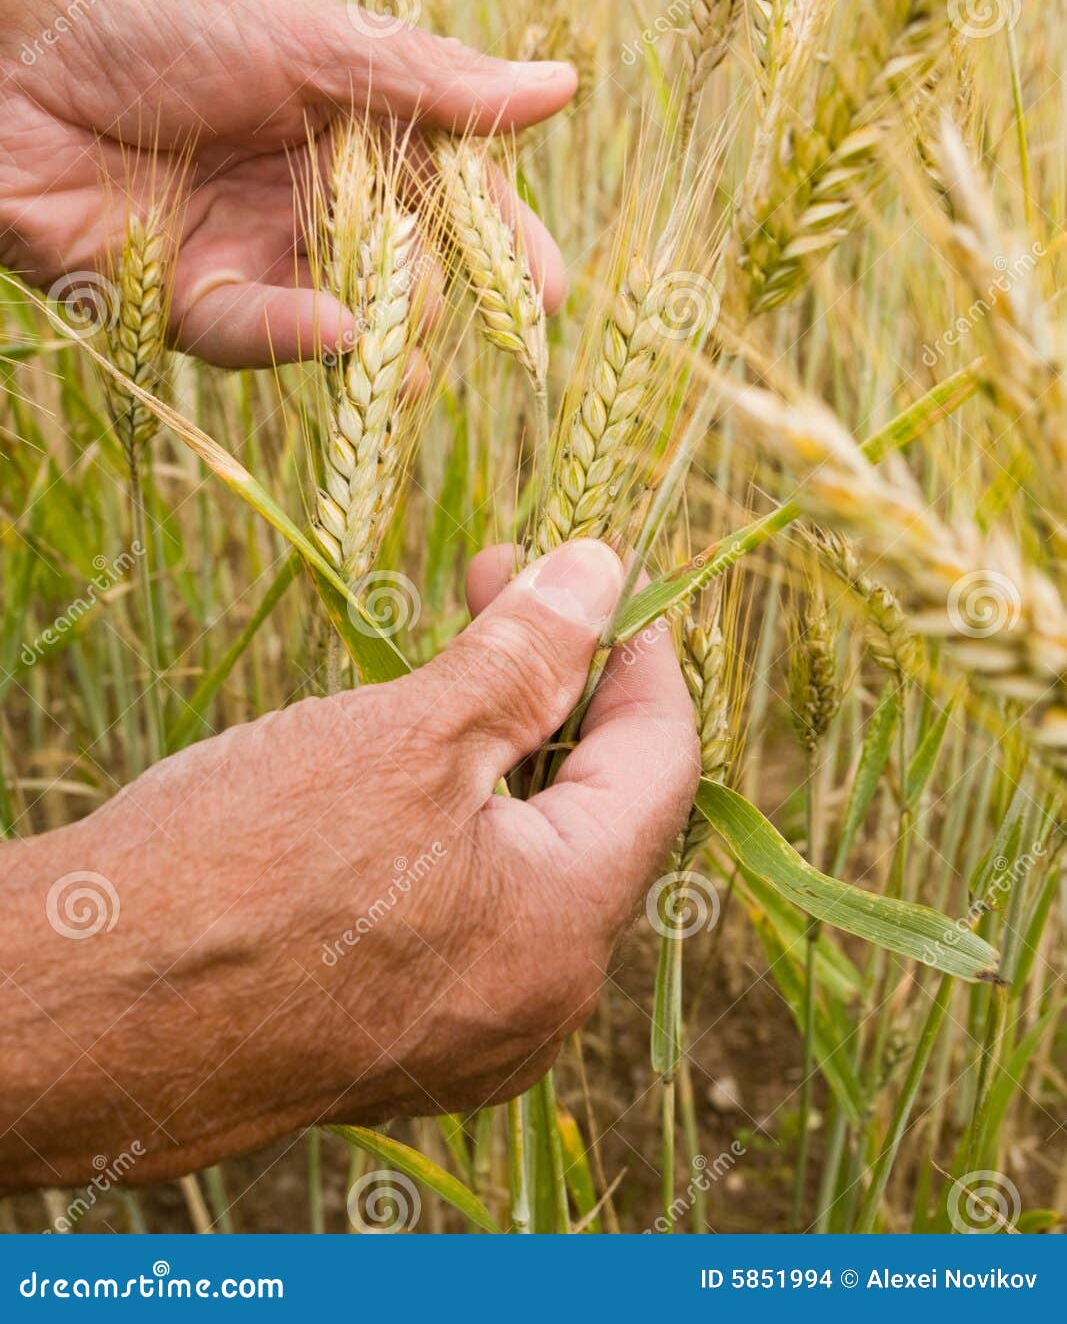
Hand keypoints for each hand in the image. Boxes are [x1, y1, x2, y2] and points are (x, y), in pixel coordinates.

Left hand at [0, 0, 573, 365]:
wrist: (1, 57)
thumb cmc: (151, 16)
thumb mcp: (306, 39)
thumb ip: (429, 83)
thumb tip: (560, 88)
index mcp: (344, 118)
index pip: (444, 187)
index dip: (497, 240)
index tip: (547, 293)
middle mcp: (302, 190)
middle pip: (400, 262)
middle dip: (446, 301)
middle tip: (486, 330)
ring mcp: (245, 246)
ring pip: (336, 314)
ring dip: (383, 343)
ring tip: (414, 369)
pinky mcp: (180, 298)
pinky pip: (252, 332)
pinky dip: (296, 337)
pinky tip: (338, 334)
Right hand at [0, 540, 697, 1188]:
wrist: (74, 1015)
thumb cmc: (237, 871)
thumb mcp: (402, 736)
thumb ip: (523, 656)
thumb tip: (602, 574)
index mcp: (565, 929)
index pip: (661, 766)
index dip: (638, 656)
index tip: (597, 577)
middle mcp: (537, 1000)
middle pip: (598, 813)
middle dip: (558, 690)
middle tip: (495, 586)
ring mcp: (466, 1032)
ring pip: (528, 860)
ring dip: (503, 752)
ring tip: (440, 663)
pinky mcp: (395, 1035)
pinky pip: (468, 910)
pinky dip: (458, 825)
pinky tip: (398, 767)